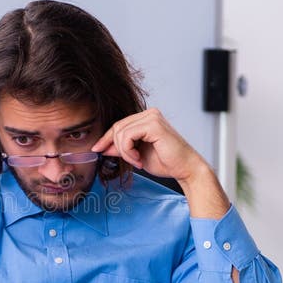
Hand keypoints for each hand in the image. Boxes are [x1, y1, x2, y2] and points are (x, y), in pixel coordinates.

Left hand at [92, 108, 229, 217]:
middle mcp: (149, 113)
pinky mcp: (153, 124)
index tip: (97, 149)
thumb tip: (104, 147)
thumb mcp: (137, 155)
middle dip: (115, 146)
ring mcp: (152, 117)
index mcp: (146, 118)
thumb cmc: (166, 162)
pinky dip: (128, 151)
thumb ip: (122, 148)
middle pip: (117, 127)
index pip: (119, 125)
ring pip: (120, 132)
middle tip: (130, 161)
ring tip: (137, 161)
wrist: (185, 169)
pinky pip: (127, 136)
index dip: (106, 138)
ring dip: (124, 152)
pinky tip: (139, 159)